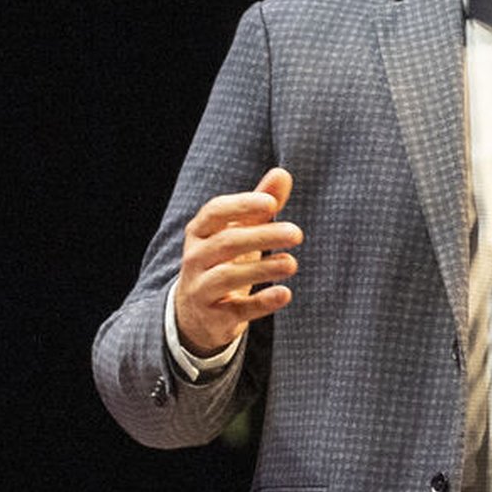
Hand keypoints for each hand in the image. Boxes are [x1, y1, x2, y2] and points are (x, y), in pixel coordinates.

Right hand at [173, 167, 298, 356]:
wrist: (196, 313)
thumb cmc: (223, 261)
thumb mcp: (237, 232)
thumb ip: (259, 205)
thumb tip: (283, 174)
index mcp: (199, 232)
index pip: (215, 212)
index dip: (241, 206)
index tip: (271, 203)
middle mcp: (195, 259)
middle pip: (226, 243)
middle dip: (262, 236)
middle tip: (297, 233)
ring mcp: (201, 289)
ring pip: (227, 277)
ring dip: (262, 268)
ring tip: (292, 263)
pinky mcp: (214, 317)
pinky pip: (238, 310)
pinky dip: (262, 303)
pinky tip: (285, 294)